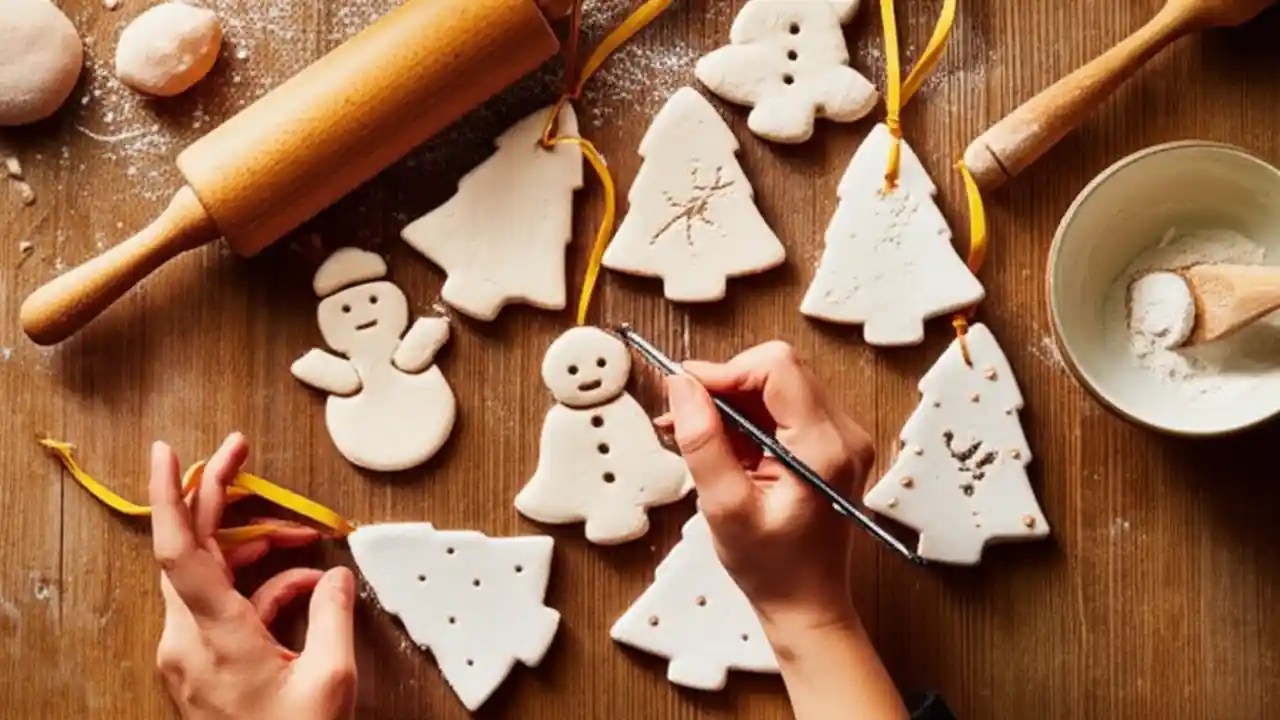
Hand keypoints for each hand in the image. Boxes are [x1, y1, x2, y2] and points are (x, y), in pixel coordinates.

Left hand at [150, 433, 357, 719]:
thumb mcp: (330, 677)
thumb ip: (333, 614)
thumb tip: (335, 574)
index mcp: (214, 635)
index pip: (177, 550)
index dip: (169, 495)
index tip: (166, 451)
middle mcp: (187, 639)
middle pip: (193, 550)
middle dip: (218, 498)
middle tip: (240, 454)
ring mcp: (190, 653)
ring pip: (211, 574)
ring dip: (255, 547)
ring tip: (304, 537)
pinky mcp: (201, 664)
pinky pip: (224, 605)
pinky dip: (262, 587)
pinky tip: (306, 587)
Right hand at [664, 344, 905, 719]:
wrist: (807, 602)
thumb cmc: (772, 567)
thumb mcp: (724, 506)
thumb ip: (702, 441)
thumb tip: (682, 386)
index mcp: (824, 448)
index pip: (777, 368)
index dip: (725, 370)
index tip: (686, 390)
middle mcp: (843, 434)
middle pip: (778, 370)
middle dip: (726, 385)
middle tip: (685, 415)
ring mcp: (841, 437)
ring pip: (778, 384)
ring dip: (732, 401)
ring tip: (698, 434)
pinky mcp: (830, 443)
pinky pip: (784, 405)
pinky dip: (747, 416)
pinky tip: (722, 442)